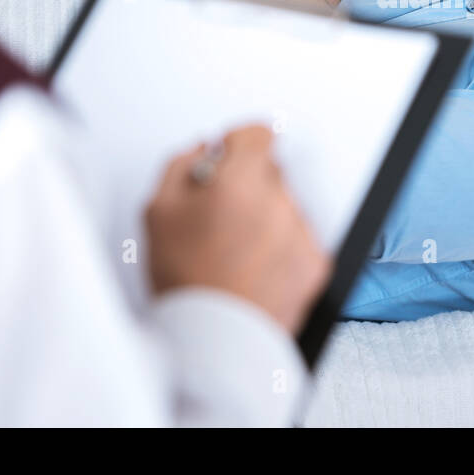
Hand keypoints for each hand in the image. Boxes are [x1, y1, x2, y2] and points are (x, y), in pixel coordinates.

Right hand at [146, 125, 332, 334]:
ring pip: (285, 206)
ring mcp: (301, 232)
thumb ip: (180, 165)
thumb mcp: (158, 212)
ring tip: (235, 252)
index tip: (229, 155)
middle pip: (270, 172)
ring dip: (266, 217)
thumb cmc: (186, 281)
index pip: (258, 134)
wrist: (214, 341)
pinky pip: (299, 239)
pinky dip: (281, 248)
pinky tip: (254, 268)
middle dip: (247, 185)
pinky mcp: (316, 262)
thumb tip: (203, 148)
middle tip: (220, 217)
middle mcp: (278, 201)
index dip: (237, 143)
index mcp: (241, 181)